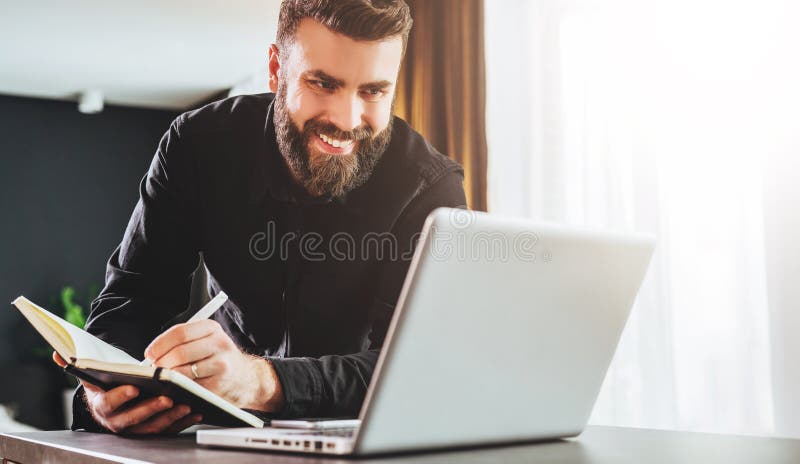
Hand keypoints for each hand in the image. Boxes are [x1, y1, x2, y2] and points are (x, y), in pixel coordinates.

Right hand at [53, 352, 201, 433]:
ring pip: (152, 428)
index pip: (108, 403)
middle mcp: (117, 420)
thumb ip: (76, 363)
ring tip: (187, 404)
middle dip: (150, 409)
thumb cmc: (107, 380)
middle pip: (133, 420)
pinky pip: (168, 430)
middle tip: (168, 398)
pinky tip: (196, 411)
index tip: (134, 387)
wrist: (114, 396)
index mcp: (101, 404)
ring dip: (170, 418)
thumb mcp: (92, 371)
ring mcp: (135, 428)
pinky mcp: (153, 430)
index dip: (120, 397)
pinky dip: (182, 422)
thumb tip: (58, 354)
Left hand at [143, 319, 284, 410]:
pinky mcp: (219, 384)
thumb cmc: (219, 358)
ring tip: (165, 379)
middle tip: (156, 370)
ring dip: (169, 378)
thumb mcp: (207, 340)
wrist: (246, 378)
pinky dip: (179, 388)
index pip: (179, 333)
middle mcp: (219, 343)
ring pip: (184, 372)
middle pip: (180, 353)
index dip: (160, 344)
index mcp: (212, 328)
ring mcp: (221, 364)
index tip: (150, 354)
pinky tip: (178, 387)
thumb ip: (182, 341)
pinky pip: (191, 387)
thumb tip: (152, 354)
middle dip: (162, 363)